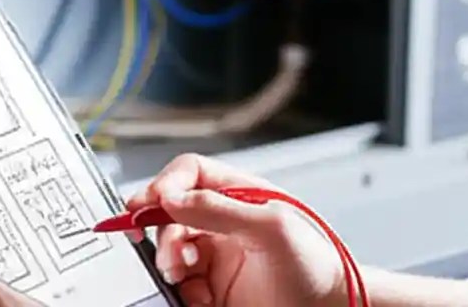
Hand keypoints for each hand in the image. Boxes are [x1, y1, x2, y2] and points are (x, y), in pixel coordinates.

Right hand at [127, 154, 344, 306]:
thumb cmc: (315, 269)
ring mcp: (215, 255)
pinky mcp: (211, 287)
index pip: (188, 173)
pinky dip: (182, 290)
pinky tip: (201, 297)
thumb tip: (172, 197)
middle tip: (171, 252)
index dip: (166, 184)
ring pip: (170, 248)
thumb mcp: (270, 229)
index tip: (152, 203)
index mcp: (238, 195)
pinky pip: (180, 284)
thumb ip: (219, 208)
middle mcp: (222, 221)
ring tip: (184, 274)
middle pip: (170, 212)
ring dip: (170, 261)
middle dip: (163, 231)